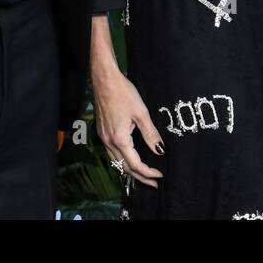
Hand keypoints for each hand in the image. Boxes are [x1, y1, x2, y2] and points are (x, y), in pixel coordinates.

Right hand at [94, 65, 164, 187]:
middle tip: (153, 182)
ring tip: (143, 175)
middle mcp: (109, 141)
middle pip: (124, 168)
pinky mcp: (102, 132)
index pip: (135, 164)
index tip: (160, 175)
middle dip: (140, 177)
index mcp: (119, 139)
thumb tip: (160, 150)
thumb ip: (151, 134)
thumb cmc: (123, 93)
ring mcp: (103, 138)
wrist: (104, 80)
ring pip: (116, 162)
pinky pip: (111, 154)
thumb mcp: (141, 113)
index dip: (148, 173)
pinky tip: (129, 159)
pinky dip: (122, 161)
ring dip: (130, 171)